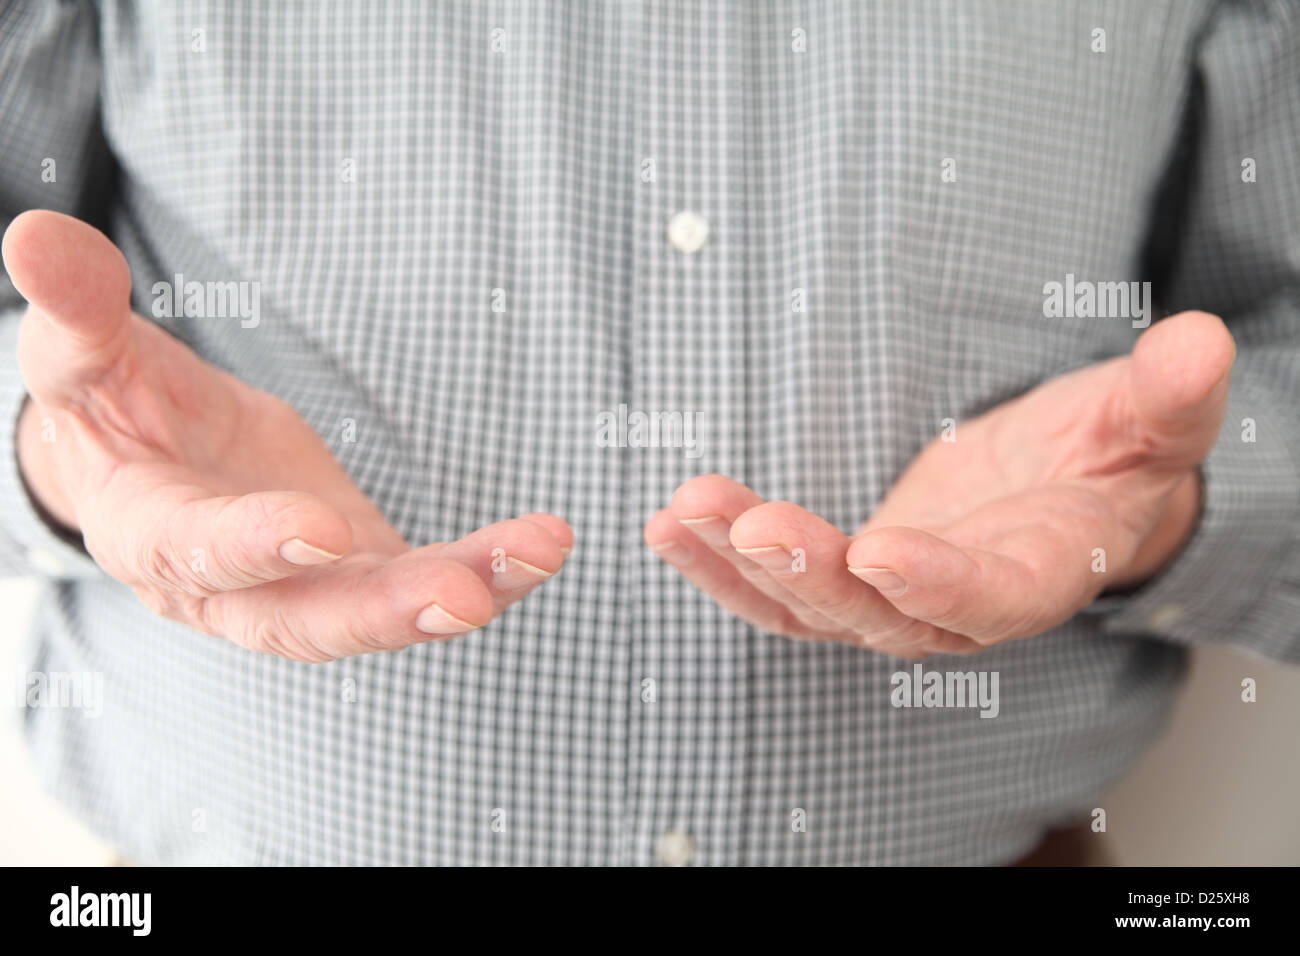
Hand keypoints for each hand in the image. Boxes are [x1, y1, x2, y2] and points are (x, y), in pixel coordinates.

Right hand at [4, 210, 571, 660]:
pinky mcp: (353, 573)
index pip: (198, 550)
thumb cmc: (115, 410)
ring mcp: (298, 590)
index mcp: (150, 534)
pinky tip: (540, 549)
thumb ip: (76, 310)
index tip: (321, 529)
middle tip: (466, 594)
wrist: (151, 464)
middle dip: (382, 609)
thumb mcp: (86, 357)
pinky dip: (483, 573)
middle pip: (301, 620)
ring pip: (375, 613)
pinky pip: (419, 583)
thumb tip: (29, 233)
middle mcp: (226, 589)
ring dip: (462, 592)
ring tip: (540, 554)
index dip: (253, 544)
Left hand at [645, 311, 1230, 656]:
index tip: (879, 551)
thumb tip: (1202, 342)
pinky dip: (722, 564)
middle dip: (810, 571)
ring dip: (740, 567)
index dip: (938, 583)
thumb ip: (1165, 397)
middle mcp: (954, 609)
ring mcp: (893, 604)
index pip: (988, 596)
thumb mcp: (1144, 421)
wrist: (1064, 493)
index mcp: (1035, 575)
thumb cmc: (1105, 459)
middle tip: (749, 522)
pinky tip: (669, 525)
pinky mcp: (848, 584)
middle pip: (876, 614)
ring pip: (808, 610)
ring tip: (682, 513)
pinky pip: (776, 592)